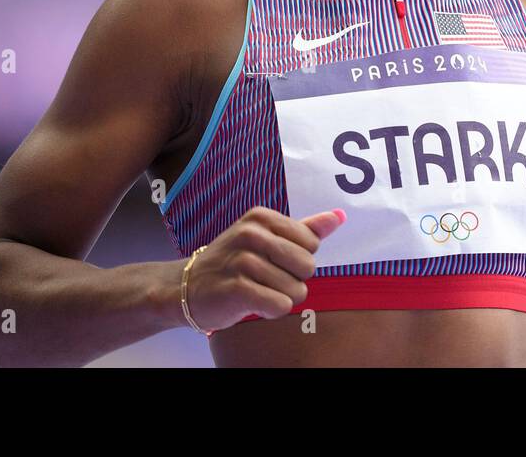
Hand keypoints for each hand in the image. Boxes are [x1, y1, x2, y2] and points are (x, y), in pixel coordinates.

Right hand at [183, 206, 345, 329]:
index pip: (312, 243)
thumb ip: (306, 228)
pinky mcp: (236, 289)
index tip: (273, 261)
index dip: (298, 259)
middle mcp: (252, 234)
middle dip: (293, 280)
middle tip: (265, 279)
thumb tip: (340, 216)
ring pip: (296, 290)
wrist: (186, 288)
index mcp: (262, 217)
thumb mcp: (267, 238)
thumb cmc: (234, 262)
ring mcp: (242, 261)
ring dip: (281, 298)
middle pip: (308, 266)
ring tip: (257, 291)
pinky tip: (254, 303)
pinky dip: (272, 310)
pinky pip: (281, 305)